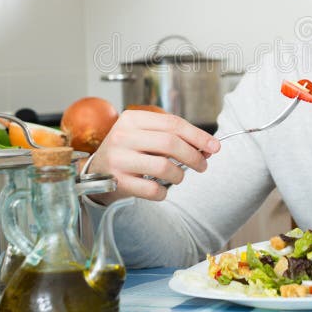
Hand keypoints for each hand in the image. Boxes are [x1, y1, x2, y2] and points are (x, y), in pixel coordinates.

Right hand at [87, 109, 220, 203]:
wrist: (95, 172)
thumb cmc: (129, 151)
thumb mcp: (146, 136)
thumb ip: (174, 138)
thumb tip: (208, 147)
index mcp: (132, 119)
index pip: (173, 123)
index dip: (198, 135)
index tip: (215, 146)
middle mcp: (123, 136)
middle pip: (170, 143)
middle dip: (193, 156)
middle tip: (202, 165)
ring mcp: (118, 159)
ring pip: (163, 167)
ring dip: (179, 175)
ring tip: (178, 176)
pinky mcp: (117, 181)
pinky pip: (152, 190)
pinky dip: (164, 192)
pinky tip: (162, 190)